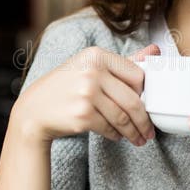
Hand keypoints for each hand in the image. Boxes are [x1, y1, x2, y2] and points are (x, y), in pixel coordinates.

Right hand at [12, 44, 159, 145]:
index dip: (144, 92)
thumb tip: (156, 51)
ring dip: (133, 132)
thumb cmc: (66, 88)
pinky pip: (110, 128)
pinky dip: (116, 135)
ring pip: (123, 117)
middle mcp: (91, 71)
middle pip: (133, 99)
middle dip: (144, 120)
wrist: (34, 110)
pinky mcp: (82, 115)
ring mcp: (86, 93)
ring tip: (138, 139)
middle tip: (149, 131)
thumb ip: (124, 61)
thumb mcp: (91, 67)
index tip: (146, 104)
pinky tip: (116, 136)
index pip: (137, 75)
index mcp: (96, 55)